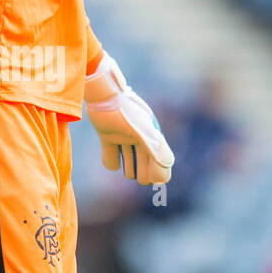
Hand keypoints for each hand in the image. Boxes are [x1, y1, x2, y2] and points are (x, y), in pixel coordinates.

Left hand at [84, 53, 173, 185]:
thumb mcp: (144, 130)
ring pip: (130, 165)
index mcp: (153, 139)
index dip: (157, 175)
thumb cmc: (126, 111)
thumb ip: (156, 148)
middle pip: (146, 168)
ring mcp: (124, 139)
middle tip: (136, 171)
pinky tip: (112, 157)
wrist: (104, 96)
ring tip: (125, 158)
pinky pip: (111, 159)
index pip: (162, 166)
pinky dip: (111, 162)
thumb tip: (167, 168)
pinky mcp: (108, 137)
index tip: (149, 176)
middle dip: (141, 172)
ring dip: (129, 168)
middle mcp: (141, 140)